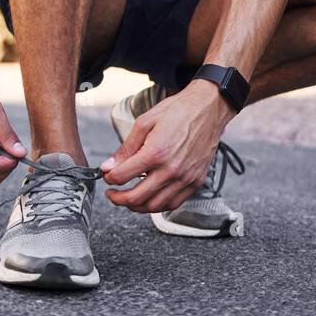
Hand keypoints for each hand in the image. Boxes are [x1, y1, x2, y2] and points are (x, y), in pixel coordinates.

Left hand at [100, 82, 228, 213]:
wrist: (208, 109)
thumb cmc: (177, 111)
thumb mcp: (145, 122)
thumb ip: (126, 148)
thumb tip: (109, 166)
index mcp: (155, 152)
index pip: (122, 176)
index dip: (109, 178)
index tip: (107, 176)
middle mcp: (171, 169)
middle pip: (136, 197)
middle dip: (118, 198)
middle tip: (112, 193)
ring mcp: (185, 178)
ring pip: (154, 206)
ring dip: (137, 206)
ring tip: (129, 198)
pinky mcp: (196, 182)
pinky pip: (173, 204)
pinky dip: (158, 205)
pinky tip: (150, 196)